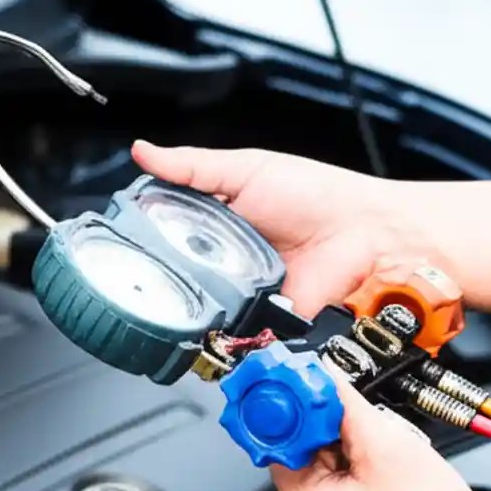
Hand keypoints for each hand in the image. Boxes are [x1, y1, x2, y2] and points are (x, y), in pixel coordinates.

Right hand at [131, 141, 441, 317]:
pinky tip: (214, 321)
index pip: (168, 238)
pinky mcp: (263, 323)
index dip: (146, 243)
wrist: (366, 233)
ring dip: (189, 308)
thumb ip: (191, 167)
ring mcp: (244, 295)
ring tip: (180, 300)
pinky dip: (222, 335)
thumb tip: (143, 153)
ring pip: (200, 312)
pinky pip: (233, 338)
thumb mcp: (246, 169)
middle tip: (147, 277)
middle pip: (179, 279)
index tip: (123, 243)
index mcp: (218, 225)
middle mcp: (228, 263)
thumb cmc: (318, 194)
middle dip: (163, 282)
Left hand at [271, 365, 490, 490]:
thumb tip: (328, 380)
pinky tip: (406, 489)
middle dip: (340, 435)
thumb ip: (349, 406)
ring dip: (363, 462)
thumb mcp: (388, 445)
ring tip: (398, 460)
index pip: (282, 442)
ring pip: (340, 487)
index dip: (302, 410)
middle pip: (312, 463)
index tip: (315, 389)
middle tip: (368, 422)